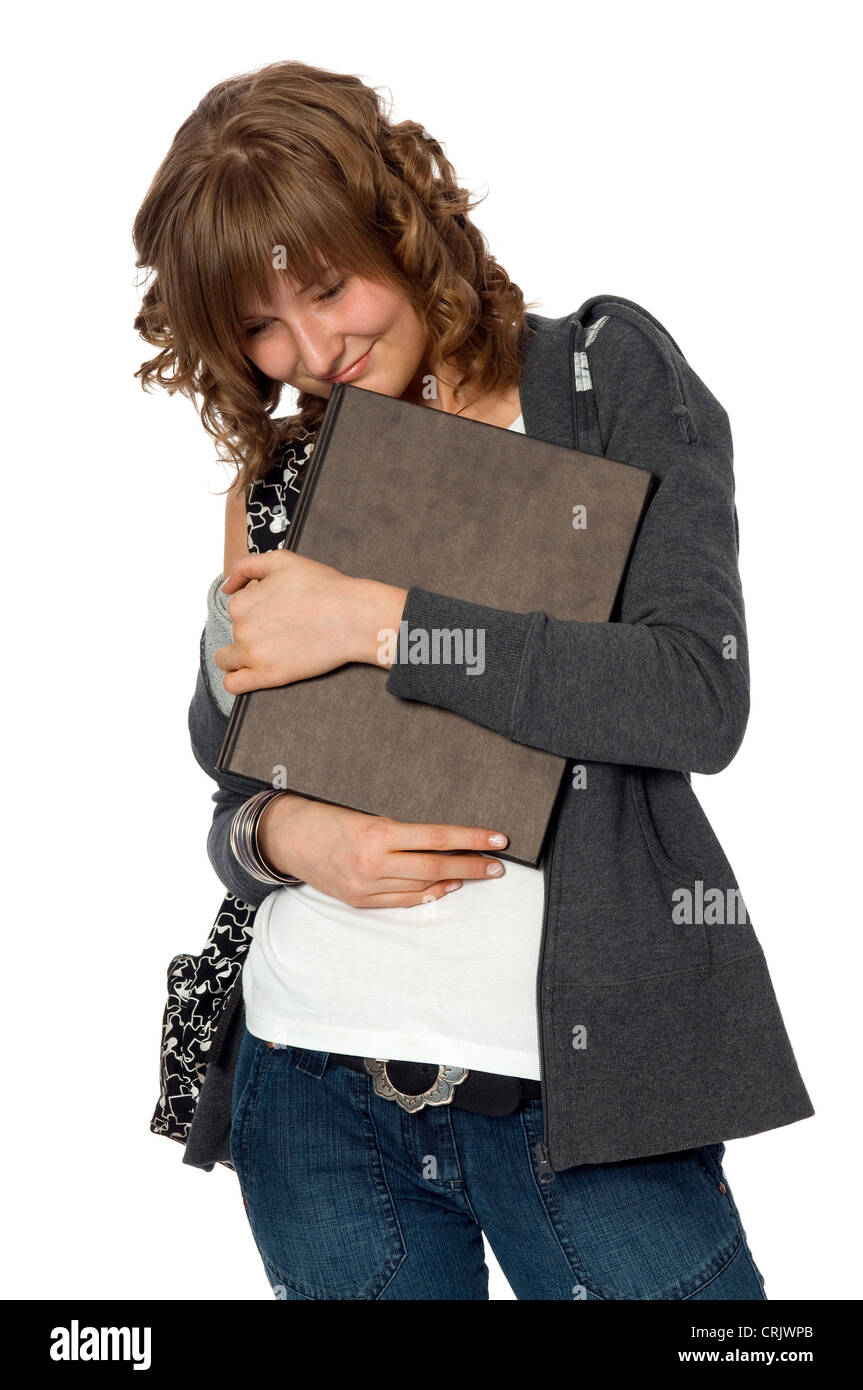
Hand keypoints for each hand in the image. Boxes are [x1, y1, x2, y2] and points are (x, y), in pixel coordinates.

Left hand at [217, 551, 407, 693]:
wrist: (352, 617)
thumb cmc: (323, 587)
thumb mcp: (281, 560)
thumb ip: (245, 566)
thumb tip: (226, 587)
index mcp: (241, 602)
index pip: (236, 608)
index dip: (257, 607)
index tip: (278, 609)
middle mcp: (242, 629)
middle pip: (234, 633)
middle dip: (252, 631)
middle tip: (283, 628)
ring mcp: (253, 655)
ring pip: (226, 661)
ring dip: (239, 657)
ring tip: (267, 651)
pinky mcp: (268, 677)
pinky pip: (233, 685)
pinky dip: (237, 680)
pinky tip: (252, 672)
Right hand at [258, 794, 508, 907]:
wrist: (287, 838)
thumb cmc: (327, 815)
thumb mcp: (365, 811)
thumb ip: (399, 828)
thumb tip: (441, 836)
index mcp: (377, 833)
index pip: (438, 837)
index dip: (472, 838)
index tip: (499, 838)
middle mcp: (374, 864)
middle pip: (436, 867)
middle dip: (473, 865)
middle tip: (499, 865)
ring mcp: (367, 887)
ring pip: (422, 886)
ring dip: (454, 879)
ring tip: (478, 872)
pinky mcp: (360, 901)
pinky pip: (403, 902)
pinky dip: (428, 894)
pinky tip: (445, 886)